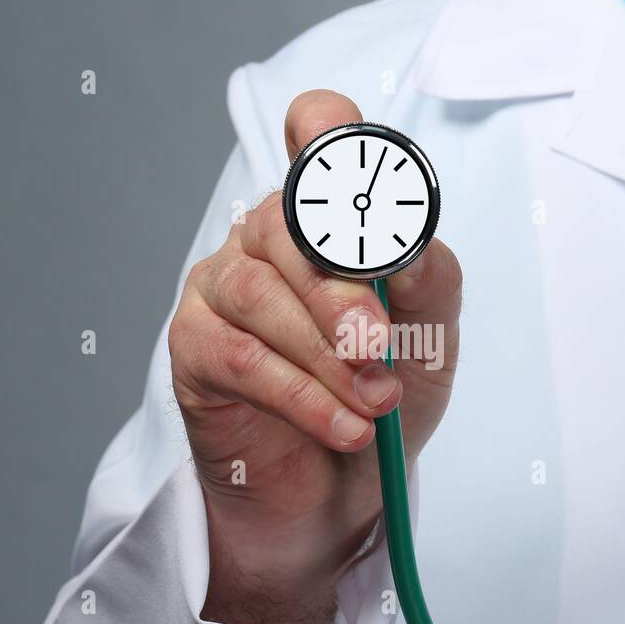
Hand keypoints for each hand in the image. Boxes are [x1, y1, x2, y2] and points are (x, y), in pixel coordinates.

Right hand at [168, 89, 461, 623]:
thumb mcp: (429, 341)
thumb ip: (430, 286)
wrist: (340, 487)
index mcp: (326, 219)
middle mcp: (266, 240)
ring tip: (374, 403)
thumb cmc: (380, 395)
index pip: (317, 135)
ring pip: (260, 296)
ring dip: (324, 354)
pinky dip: (299, 395)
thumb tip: (419, 244)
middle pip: (287, 227)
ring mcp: (220, 288)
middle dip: (343, 292)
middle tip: (379, 348)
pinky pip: (238, 358)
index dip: (332, 136)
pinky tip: (344, 427)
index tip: (365, 179)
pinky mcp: (194, 349)